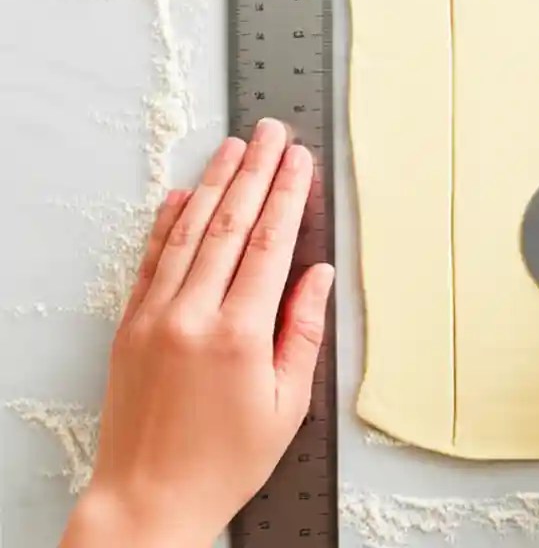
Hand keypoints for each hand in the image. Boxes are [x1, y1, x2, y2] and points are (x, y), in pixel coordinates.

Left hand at [62, 119, 334, 547]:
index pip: (268, 244)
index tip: (300, 161)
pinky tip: (182, 195)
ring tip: (233, 148)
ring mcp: (154, 317)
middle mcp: (191, 316)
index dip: (287, 195)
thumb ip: (302, 332)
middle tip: (270, 132)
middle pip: (228, 225)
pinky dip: (167, 222)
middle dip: (254, 172)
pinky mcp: (130, 326)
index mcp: (239, 335)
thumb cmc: (223, 462)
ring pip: (187, 233)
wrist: (147, 498)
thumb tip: (315, 277)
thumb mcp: (287, 405)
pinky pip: (151, 260)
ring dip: (213, 184)